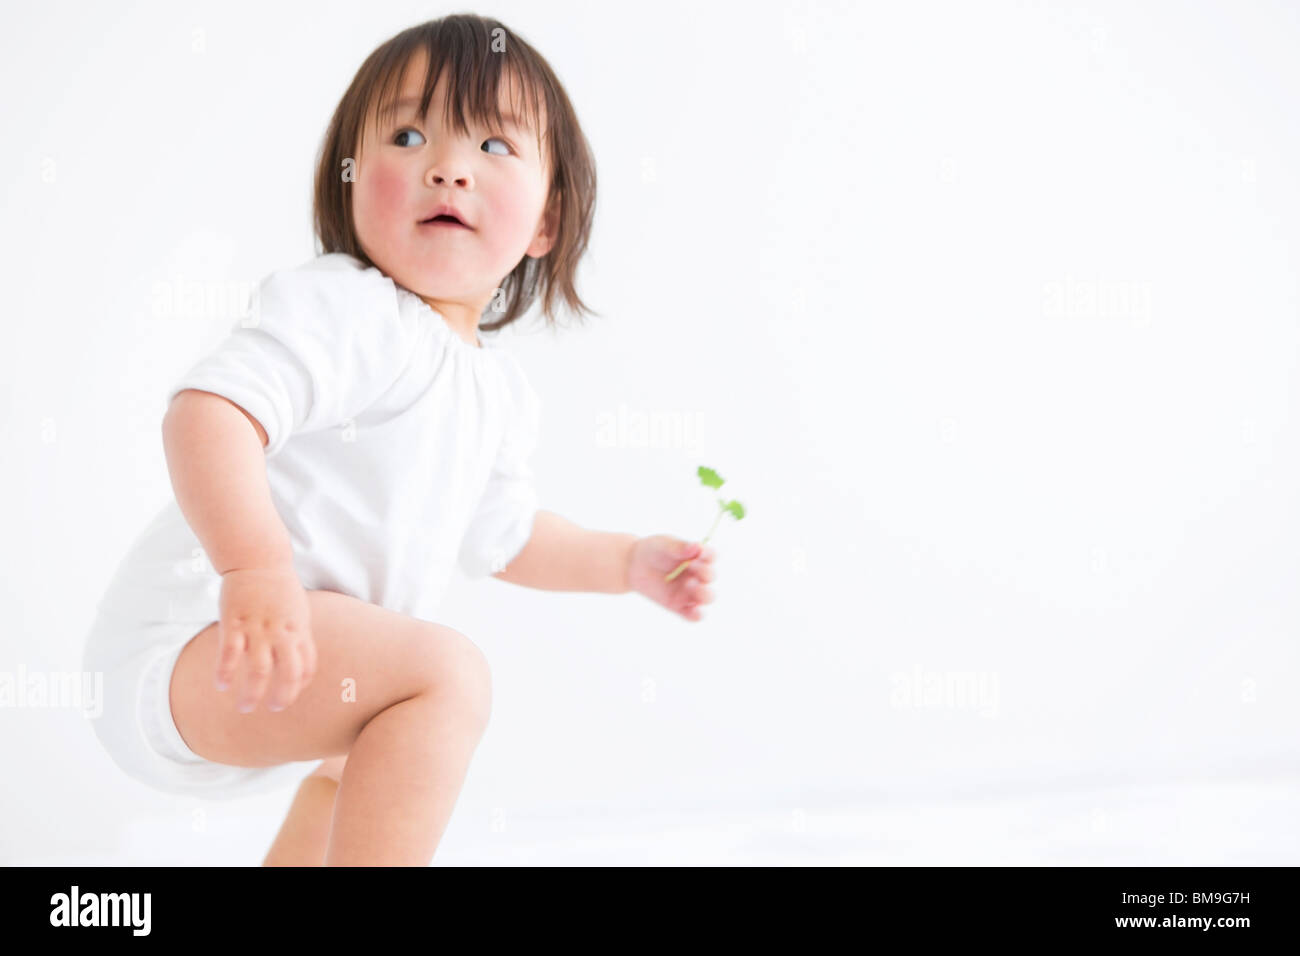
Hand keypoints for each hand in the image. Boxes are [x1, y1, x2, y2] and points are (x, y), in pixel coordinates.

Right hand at [215, 565, 316, 713]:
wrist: (258, 560)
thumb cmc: (279, 588)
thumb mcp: (298, 611)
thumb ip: (298, 636)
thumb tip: (298, 661)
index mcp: (299, 630)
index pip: (307, 667)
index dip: (300, 686)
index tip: (289, 694)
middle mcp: (281, 633)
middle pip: (288, 674)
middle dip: (283, 697)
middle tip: (273, 708)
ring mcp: (258, 629)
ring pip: (259, 670)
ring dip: (252, 693)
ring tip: (245, 707)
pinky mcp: (234, 623)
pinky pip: (229, 654)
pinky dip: (225, 673)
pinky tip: (221, 685)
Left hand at [627, 536, 716, 621]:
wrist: (634, 566)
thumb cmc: (653, 551)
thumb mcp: (664, 544)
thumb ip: (680, 547)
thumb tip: (698, 546)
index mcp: (698, 557)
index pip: (711, 556)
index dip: (709, 555)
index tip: (700, 553)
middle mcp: (698, 575)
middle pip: (711, 577)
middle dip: (705, 573)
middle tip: (691, 568)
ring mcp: (690, 592)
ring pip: (708, 597)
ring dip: (704, 593)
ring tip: (689, 585)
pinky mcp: (680, 606)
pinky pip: (694, 615)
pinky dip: (698, 614)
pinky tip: (694, 610)